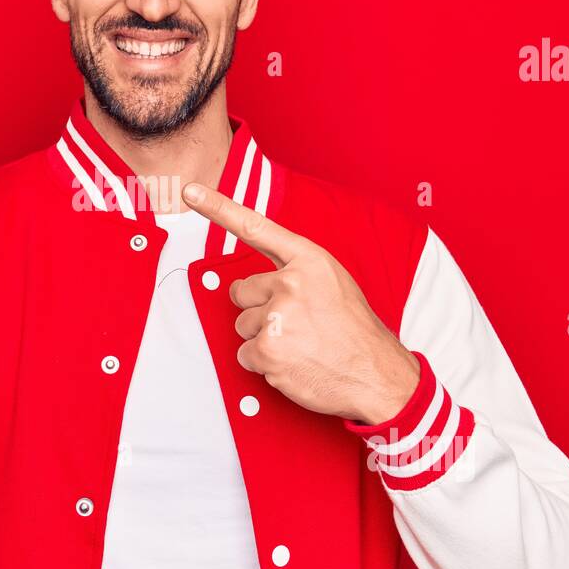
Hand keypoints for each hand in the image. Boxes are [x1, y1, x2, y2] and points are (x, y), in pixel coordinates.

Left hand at [181, 182, 419, 424]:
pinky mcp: (268, 350)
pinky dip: (264, 364)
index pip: (255, 228)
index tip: (190, 192)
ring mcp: (278, 317)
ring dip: (263, 338)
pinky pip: (245, 354)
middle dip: (259, 309)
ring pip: (243, 325)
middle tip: (295, 325)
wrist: (377, 375)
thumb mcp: (334, 283)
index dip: (218, 208)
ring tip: (300, 346)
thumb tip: (256, 281)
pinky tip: (294, 364)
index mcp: (308, 261)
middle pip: (241, 291)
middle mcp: (290, 283)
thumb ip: (296, 273)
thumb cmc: (354, 331)